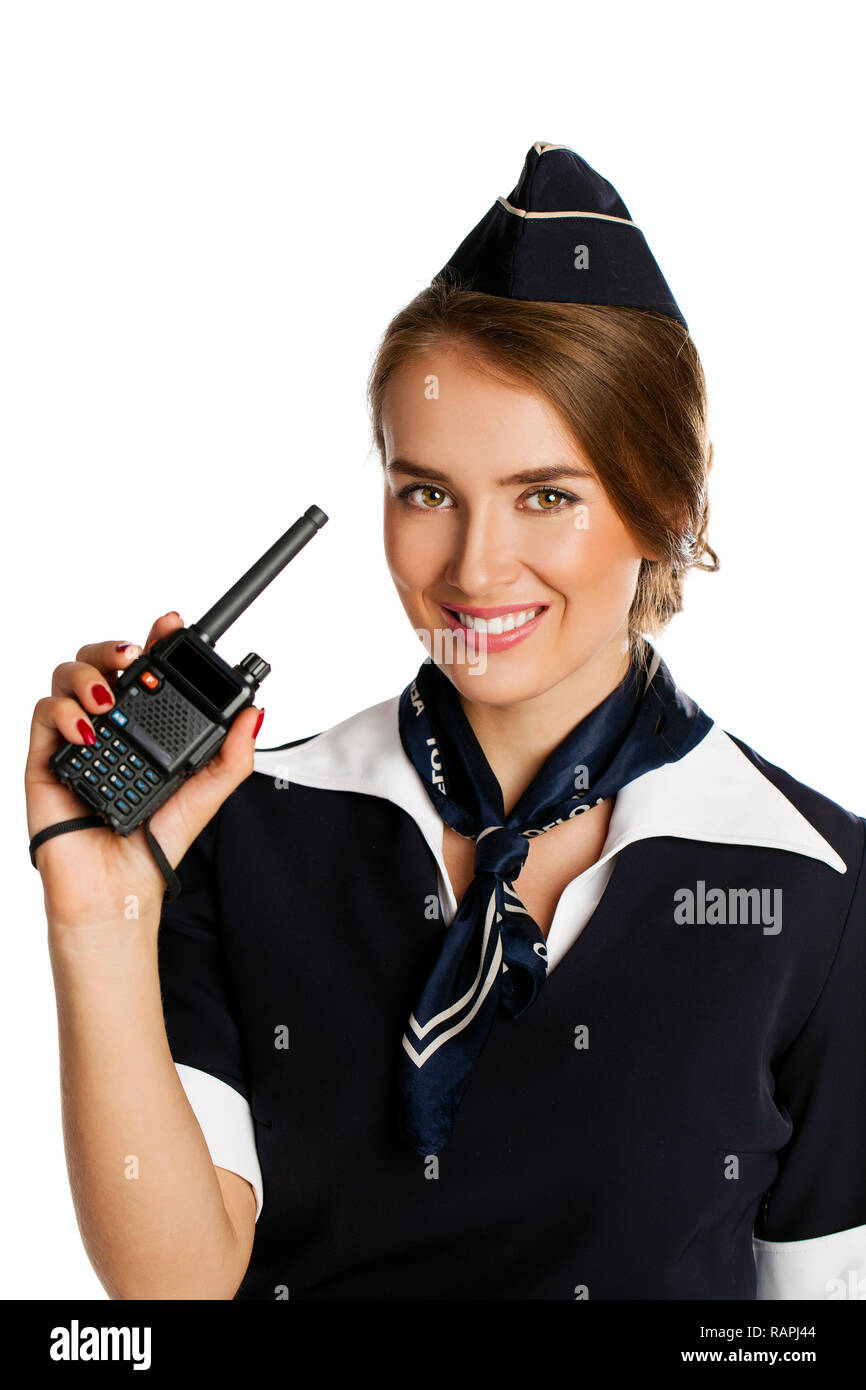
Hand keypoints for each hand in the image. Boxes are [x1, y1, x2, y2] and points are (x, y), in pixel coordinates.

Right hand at [25, 611, 262, 936]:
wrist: (117, 889)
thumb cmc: (154, 845)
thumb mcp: (205, 795)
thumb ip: (232, 756)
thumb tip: (255, 714)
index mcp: (147, 728)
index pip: (147, 671)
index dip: (156, 639)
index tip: (170, 624)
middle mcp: (110, 726)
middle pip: (102, 661)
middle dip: (115, 644)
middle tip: (135, 652)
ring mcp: (76, 738)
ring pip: (68, 676)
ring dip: (89, 673)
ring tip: (109, 697)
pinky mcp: (47, 757)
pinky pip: (44, 713)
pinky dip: (65, 712)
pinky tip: (88, 732)